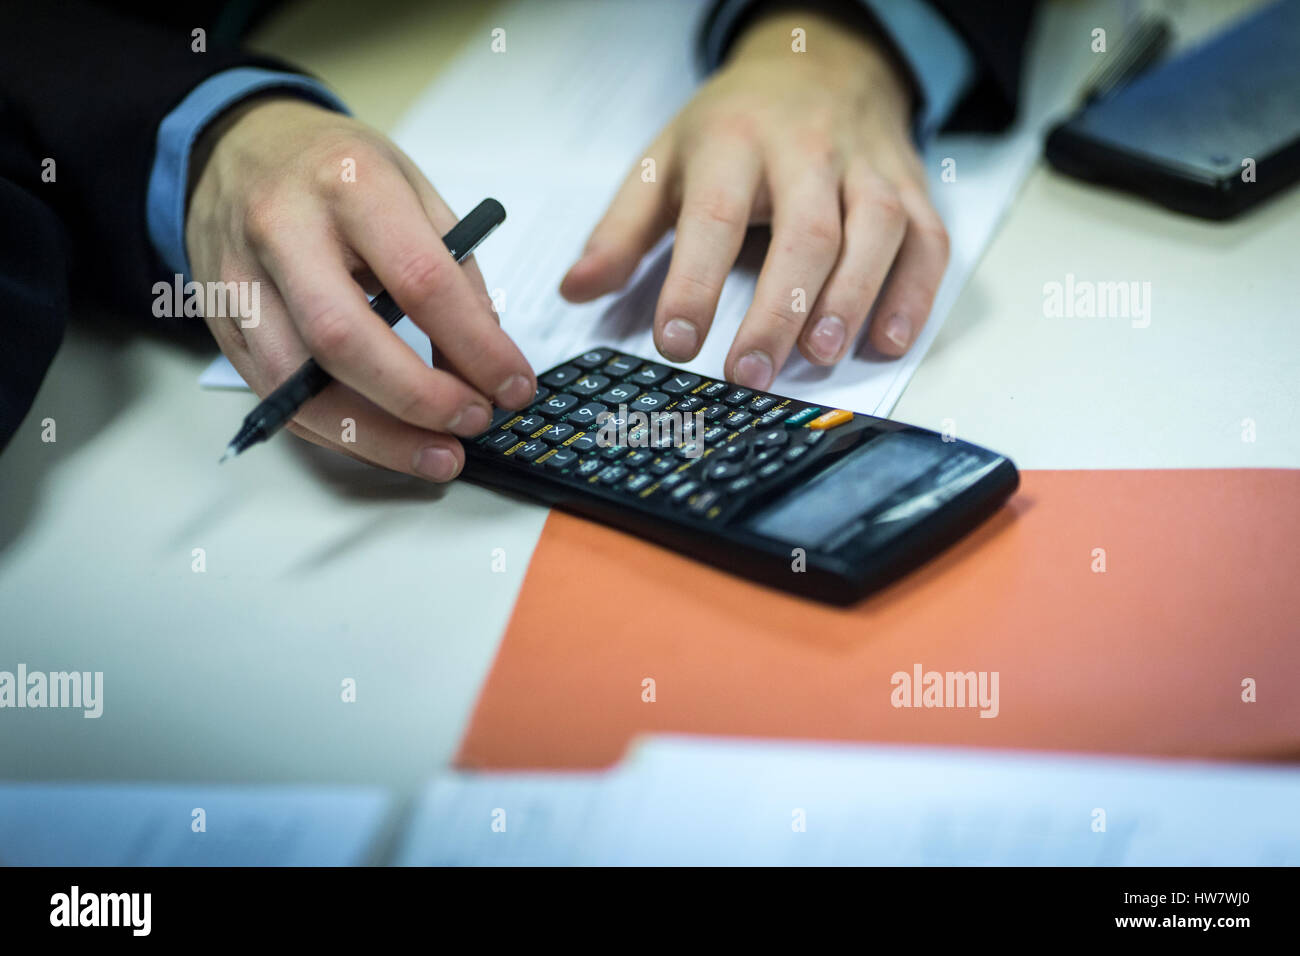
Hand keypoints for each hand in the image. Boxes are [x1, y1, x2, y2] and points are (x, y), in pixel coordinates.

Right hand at [186, 98, 535, 480]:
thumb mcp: (411, 187)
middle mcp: (283, 230)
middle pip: (346, 339)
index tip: (514, 386)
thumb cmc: (334, 171)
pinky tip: (387, 441)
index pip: (421, 281)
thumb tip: (486, 358)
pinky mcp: (222, 324)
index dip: (476, 346)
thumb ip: (454, 270)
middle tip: (473, 423)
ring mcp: (240, 280)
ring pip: (299, 383)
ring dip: (377, 436)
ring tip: (438, 455)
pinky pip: (277, 397)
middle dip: (420, 398)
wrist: (235, 147)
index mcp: (349, 185)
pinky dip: (339, 431)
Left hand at [560, 9, 948, 388]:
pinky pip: (927, 241)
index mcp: (734, 143)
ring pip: (876, 232)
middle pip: (804, 233)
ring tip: (819, 357)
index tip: (675, 343)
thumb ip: (621, 231)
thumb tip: (576, 290)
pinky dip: (914, 294)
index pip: (714, 216)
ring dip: (852, 300)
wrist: (819, 60)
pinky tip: (886, 339)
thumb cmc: (735, 125)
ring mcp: (867, 168)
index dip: (695, 283)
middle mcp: (808, 151)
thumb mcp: (665, 162)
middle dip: (778, 310)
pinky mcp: (911, 188)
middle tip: (749, 373)